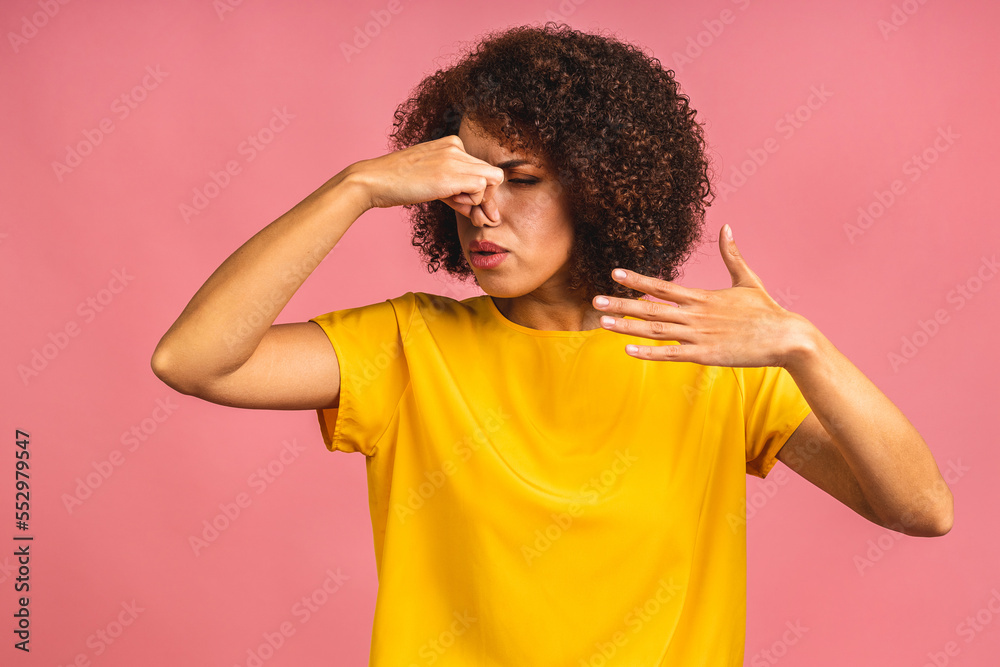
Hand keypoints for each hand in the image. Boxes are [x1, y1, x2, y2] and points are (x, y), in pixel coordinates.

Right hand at [349, 135, 502, 219]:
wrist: (374, 181)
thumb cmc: (399, 185)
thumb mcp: (434, 184)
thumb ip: (459, 194)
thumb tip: (486, 215)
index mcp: (451, 144)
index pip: (481, 169)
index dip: (478, 191)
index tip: (463, 204)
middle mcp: (456, 146)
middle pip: (492, 174)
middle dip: (485, 199)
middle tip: (469, 212)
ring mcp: (455, 158)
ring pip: (493, 180)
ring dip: (477, 200)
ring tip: (452, 202)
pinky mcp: (452, 173)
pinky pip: (482, 188)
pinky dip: (472, 201)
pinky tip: (449, 200)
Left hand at [592, 224, 811, 366]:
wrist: (786, 337)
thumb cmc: (767, 311)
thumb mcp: (747, 279)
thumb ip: (732, 255)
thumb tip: (726, 227)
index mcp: (701, 297)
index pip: (661, 287)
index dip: (637, 280)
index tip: (614, 273)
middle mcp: (695, 314)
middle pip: (651, 308)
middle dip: (621, 304)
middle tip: (594, 300)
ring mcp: (698, 335)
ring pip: (655, 331)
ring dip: (627, 327)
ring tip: (602, 322)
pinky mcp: (705, 355)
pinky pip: (671, 355)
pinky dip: (649, 353)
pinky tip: (628, 351)